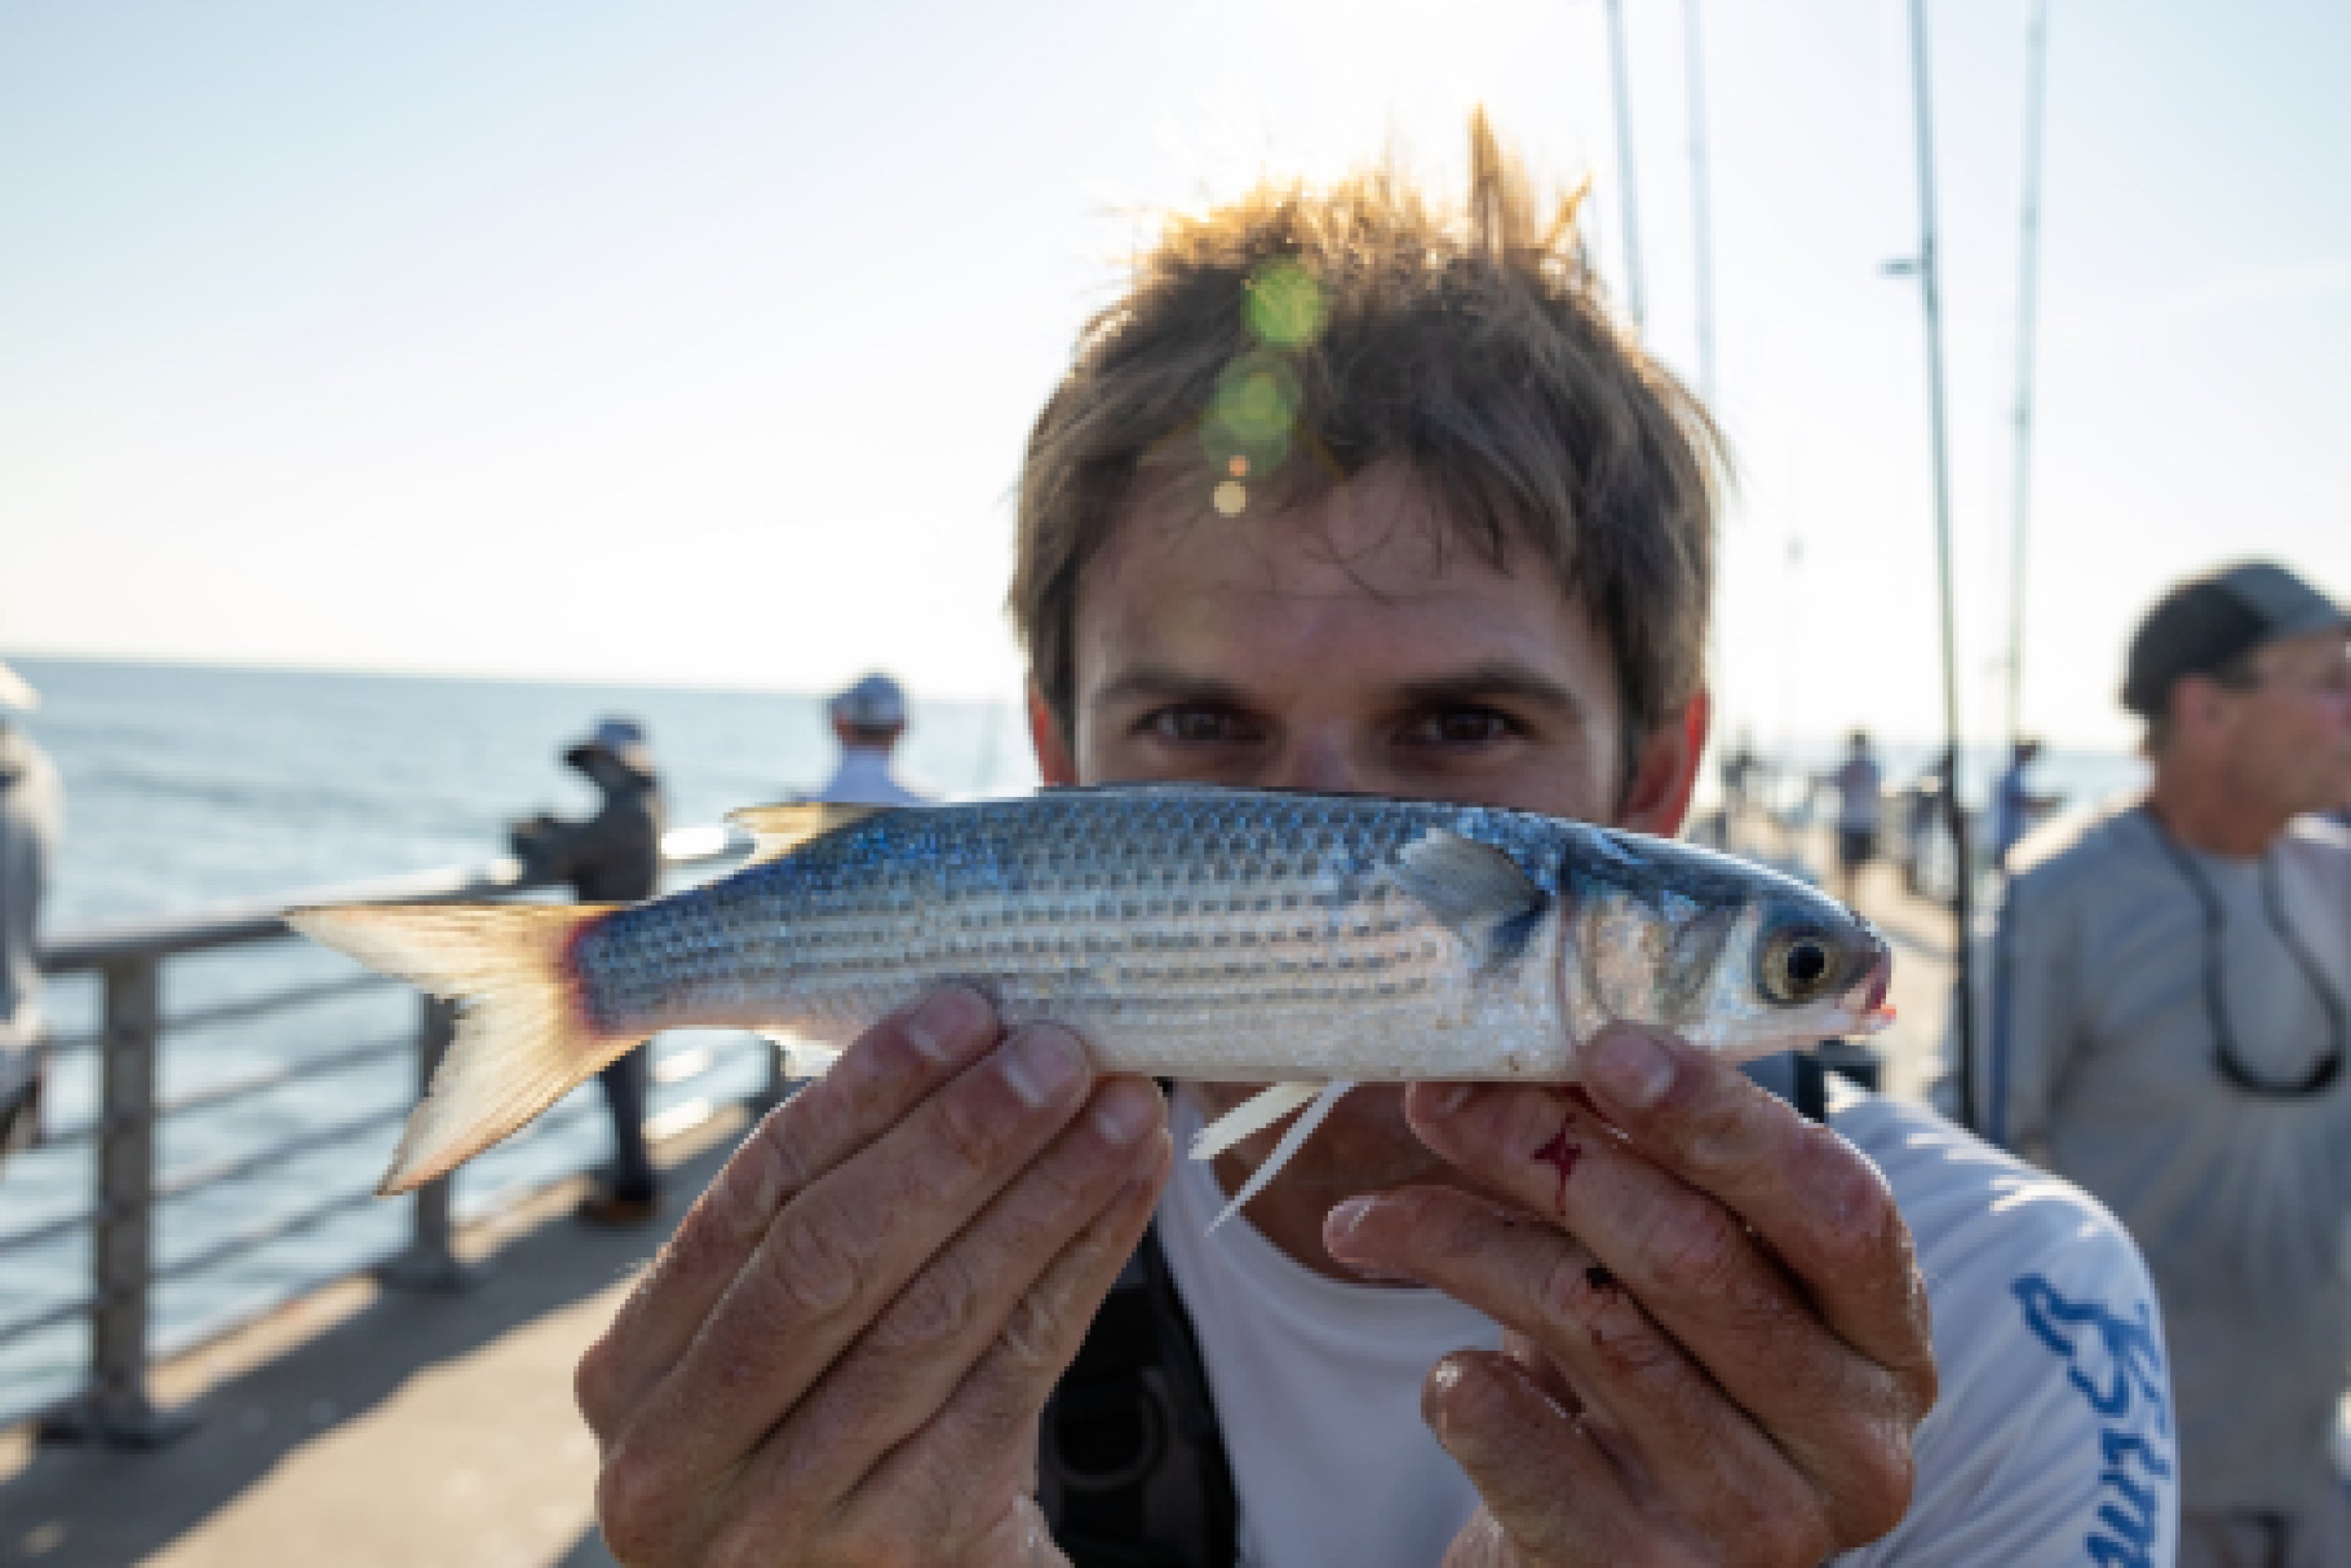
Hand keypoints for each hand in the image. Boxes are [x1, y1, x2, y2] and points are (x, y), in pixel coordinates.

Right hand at [576, 987, 1171, 1564]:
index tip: (961, 1011)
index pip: (749, 1204)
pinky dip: (1081, 1268)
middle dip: (956, 1138)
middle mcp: (677, 1458)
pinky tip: (1129, 1192)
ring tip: (1121, 1107)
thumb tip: (962, 1037)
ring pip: (933, 1315)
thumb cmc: (834, 1434)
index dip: (862, 1097)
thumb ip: (819, 1223)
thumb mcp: (776, 1348)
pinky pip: (1011, 1379)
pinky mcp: (902, 1548)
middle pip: (830, 1259)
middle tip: (1057, 1049)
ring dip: (1043, 1193)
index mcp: (629, 1376)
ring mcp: (783, 1518)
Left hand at [1325, 1026, 1936, 1565]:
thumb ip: (1659, 1169)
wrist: (1620, 1553)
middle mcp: (1848, 1438)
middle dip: (1544, 1150)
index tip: (1605, 1045)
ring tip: (1370, 1218)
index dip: (1720, 1116)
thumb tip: (1545, 1043)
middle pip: (1688, 1251)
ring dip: (1457, 1242)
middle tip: (1441, 1097)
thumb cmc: (1665, 1371)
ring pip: (1589, 1323)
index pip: (1834, 1204)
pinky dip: (1464, 1390)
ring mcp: (1758, 1522)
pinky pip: (1526, 1449)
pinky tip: (1445, 1368)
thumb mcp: (1693, 1269)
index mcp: (1886, 1336)